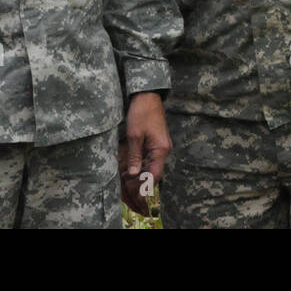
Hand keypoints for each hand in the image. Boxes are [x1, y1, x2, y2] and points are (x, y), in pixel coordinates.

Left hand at [118, 92, 170, 216]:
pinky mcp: (155, 144)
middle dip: (142, 183)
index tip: (132, 193)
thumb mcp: (134, 135)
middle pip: (154, 173)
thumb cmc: (141, 113)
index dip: (144, 186)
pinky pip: (149, 160)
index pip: (155, 174)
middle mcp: (163, 150)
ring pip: (152, 168)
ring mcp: (160, 147)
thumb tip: (133, 174)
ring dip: (141, 176)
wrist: (147, 96)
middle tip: (128, 191)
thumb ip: (134, 156)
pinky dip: (141, 166)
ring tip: (127, 184)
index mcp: (161, 149)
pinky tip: (131, 171)